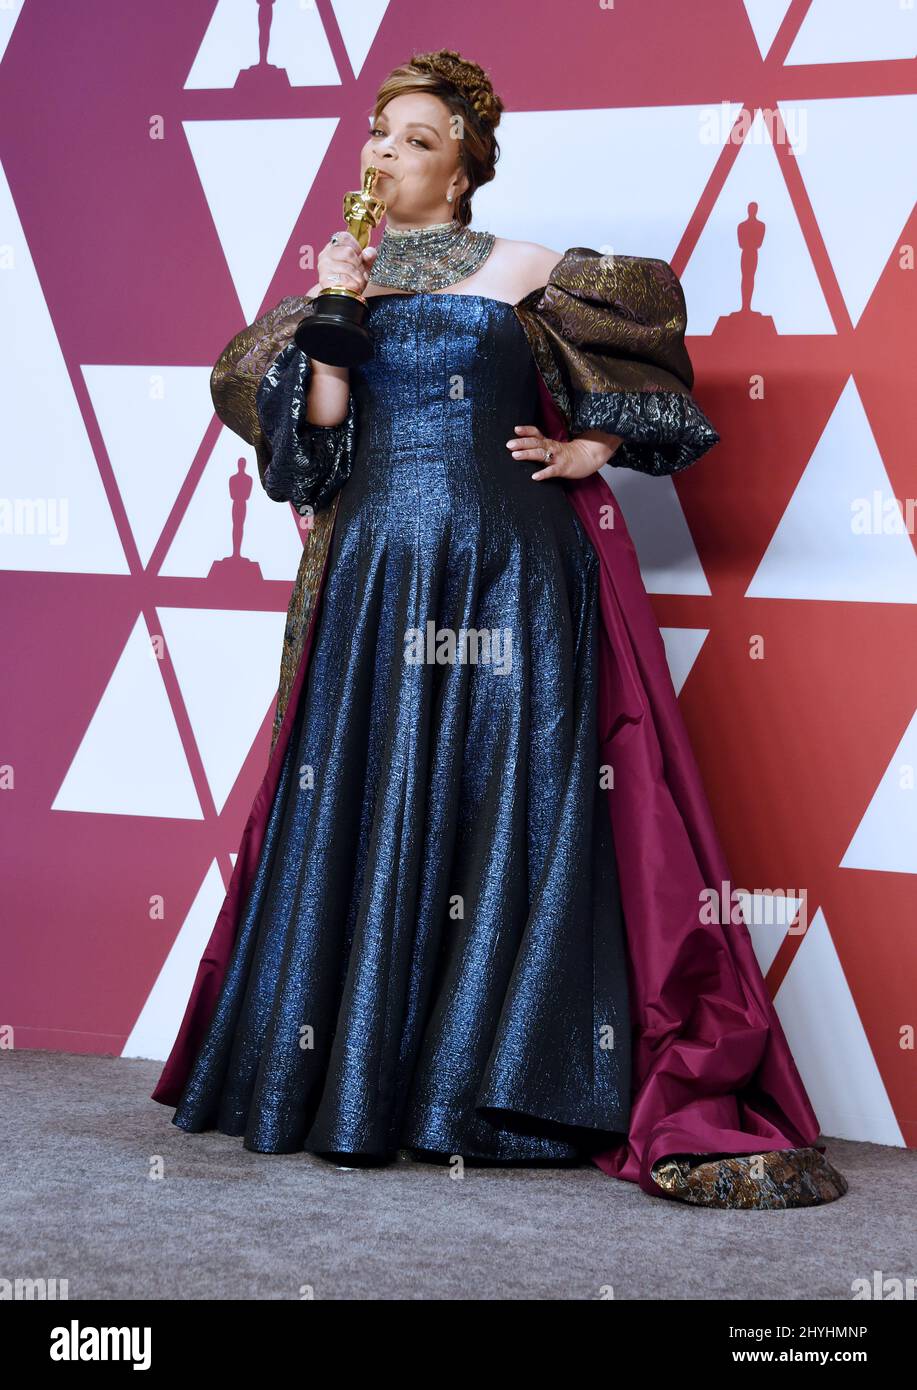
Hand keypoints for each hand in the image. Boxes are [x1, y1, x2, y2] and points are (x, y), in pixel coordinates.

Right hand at [317, 230, 377, 295]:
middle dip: (358, 264)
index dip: (356, 246)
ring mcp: (323, 266)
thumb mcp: (364, 264)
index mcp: (334, 246)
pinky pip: (344, 279)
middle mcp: (326, 254)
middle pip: (348, 252)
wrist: (343, 295)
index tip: (359, 256)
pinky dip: (353, 284)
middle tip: (359, 271)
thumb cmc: (353, 277)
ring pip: (347, 267)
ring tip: (357, 280)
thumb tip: (368, 253)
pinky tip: (352, 286)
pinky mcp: (324, 279)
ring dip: (357, 276)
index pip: (344, 237)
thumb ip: (369, 255)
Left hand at [505, 425, 621, 479]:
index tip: (516, 429)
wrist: (590, 458)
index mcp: (549, 442)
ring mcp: (558, 458)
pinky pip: (552, 471)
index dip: (526, 431)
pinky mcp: (563, 468)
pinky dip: (543, 473)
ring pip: (541, 454)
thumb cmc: (570, 454)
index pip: (536, 433)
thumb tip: (525, 445)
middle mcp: (552, 448)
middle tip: (509, 444)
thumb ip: (542, 445)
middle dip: (522, 443)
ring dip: (528, 454)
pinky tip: (534, 476)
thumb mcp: (555, 447)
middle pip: (536, 442)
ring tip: (515, 456)